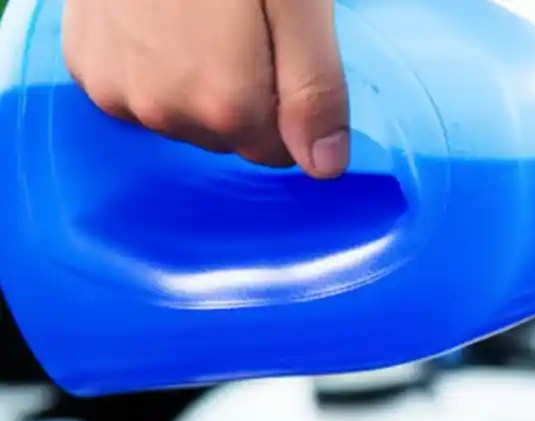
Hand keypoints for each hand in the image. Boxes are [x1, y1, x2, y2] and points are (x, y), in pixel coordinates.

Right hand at [62, 0, 349, 178]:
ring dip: (196, 84)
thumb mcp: (298, 5)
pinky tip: (161, 22)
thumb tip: (324, 167)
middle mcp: (164, 111)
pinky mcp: (86, 68)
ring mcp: (116, 92)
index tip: (282, 52)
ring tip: (199, 19)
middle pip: (228, 139)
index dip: (288, 108)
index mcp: (225, 104)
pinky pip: (136, 95)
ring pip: (181, 120)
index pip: (276, 153)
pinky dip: (154, 69)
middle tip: (240, 27)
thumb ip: (314, 89)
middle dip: (244, 96)